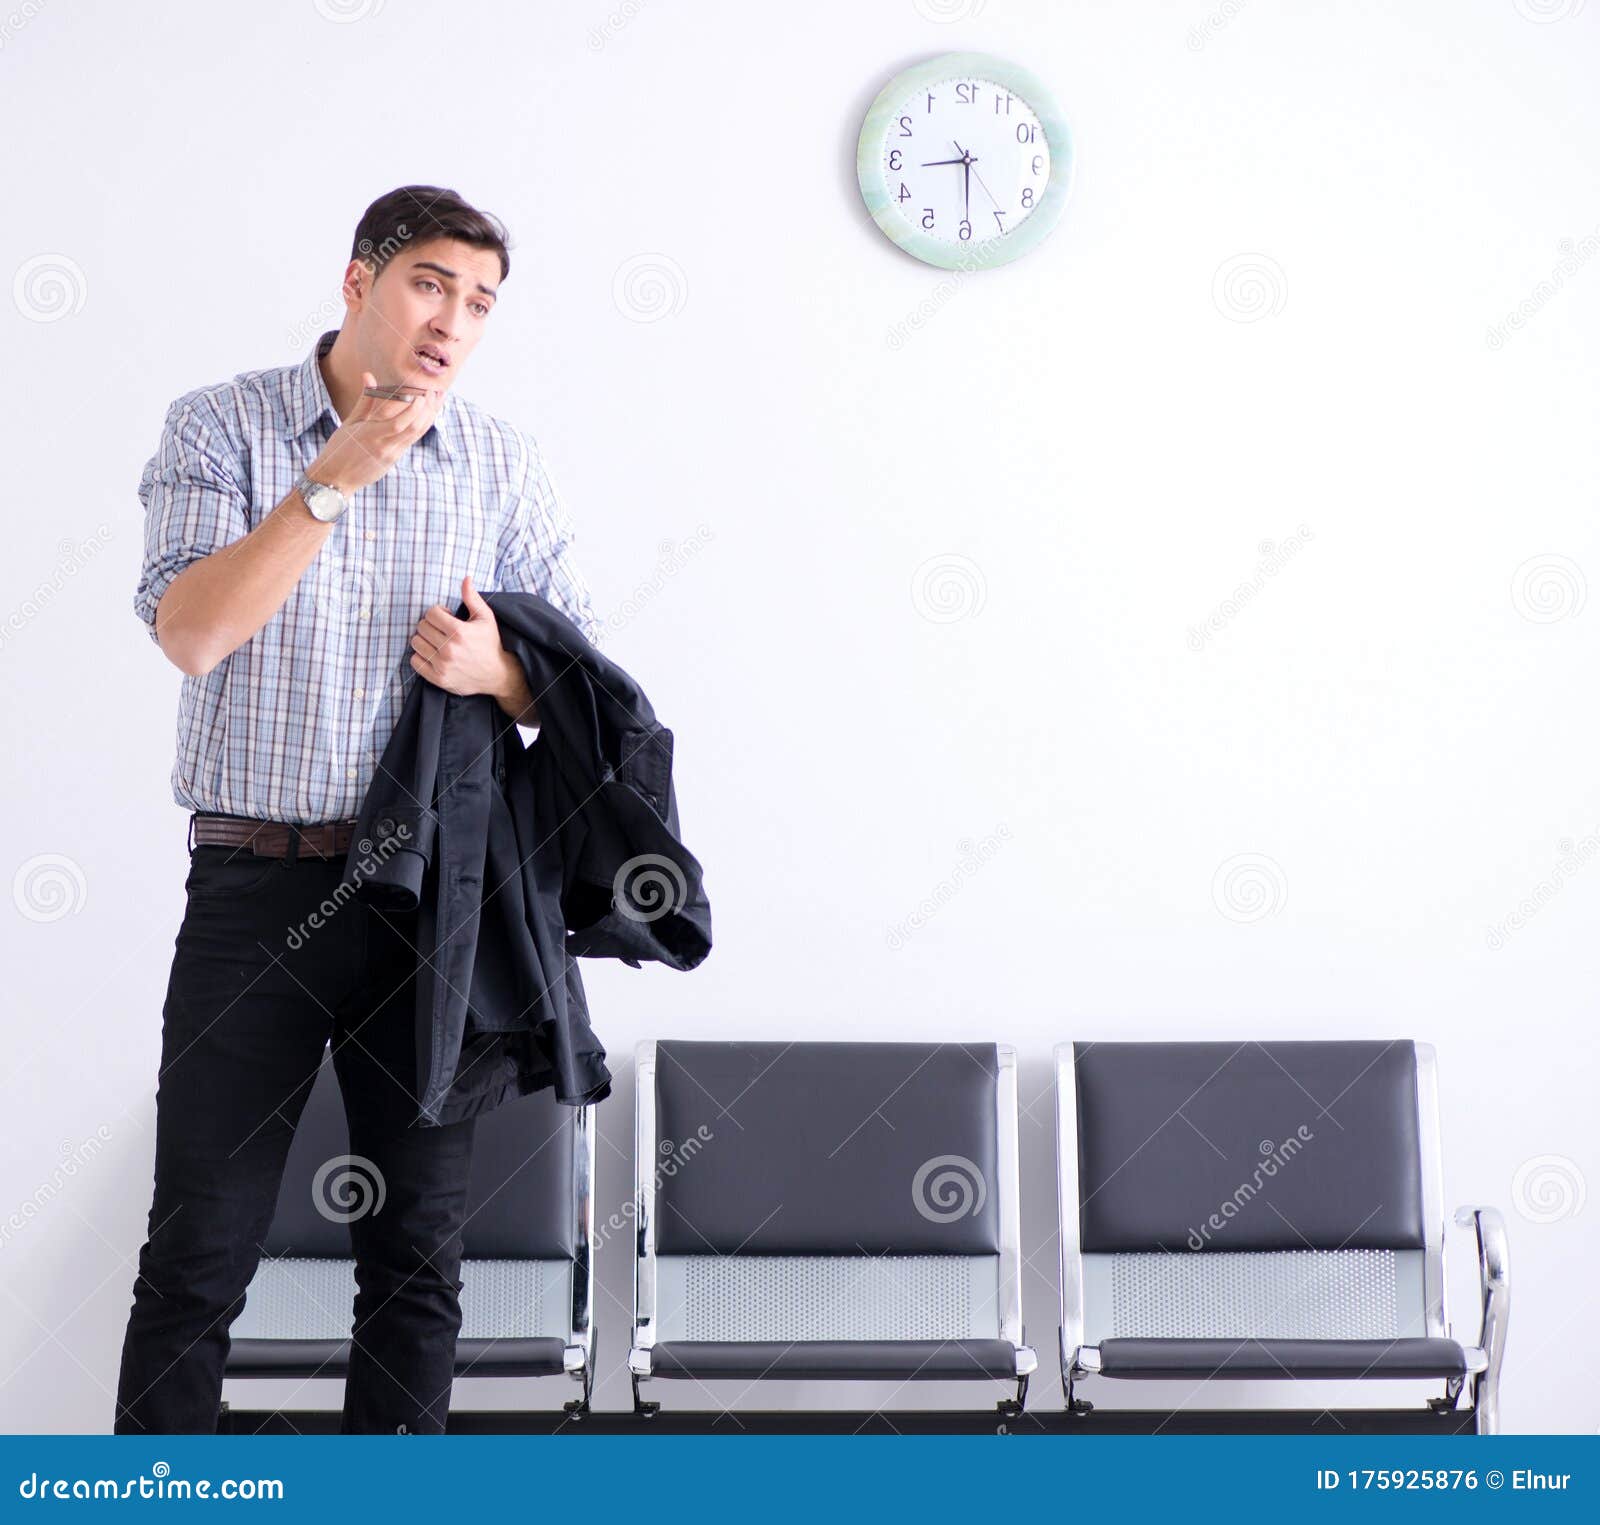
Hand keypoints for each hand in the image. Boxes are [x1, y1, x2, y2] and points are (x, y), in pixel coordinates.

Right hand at [309, 370, 443, 495]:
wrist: (337, 479)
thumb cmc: (339, 448)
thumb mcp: (350, 423)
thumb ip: (365, 401)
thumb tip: (368, 375)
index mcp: (371, 436)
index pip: (400, 423)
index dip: (414, 409)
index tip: (422, 395)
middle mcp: (385, 447)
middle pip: (414, 428)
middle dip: (428, 409)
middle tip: (435, 392)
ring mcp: (392, 455)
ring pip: (416, 435)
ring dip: (429, 417)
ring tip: (437, 401)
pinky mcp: (394, 460)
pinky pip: (411, 441)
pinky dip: (421, 426)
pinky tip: (426, 415)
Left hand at [409, 575, 512, 698]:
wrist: (497, 675)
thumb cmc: (490, 643)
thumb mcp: (486, 618)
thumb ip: (472, 598)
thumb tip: (466, 578)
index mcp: (459, 631)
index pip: (431, 613)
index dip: (438, 613)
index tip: (447, 618)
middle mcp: (448, 649)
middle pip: (421, 627)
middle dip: (430, 625)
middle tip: (441, 630)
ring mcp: (442, 665)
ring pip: (416, 643)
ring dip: (424, 640)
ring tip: (437, 642)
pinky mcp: (438, 678)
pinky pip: (414, 662)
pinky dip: (420, 657)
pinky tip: (433, 655)